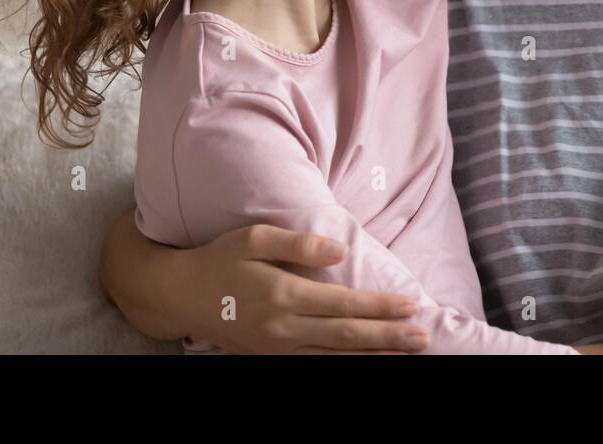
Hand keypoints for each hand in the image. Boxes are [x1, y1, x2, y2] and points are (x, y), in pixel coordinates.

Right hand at [182, 224, 430, 353]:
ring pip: (335, 357)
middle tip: (423, 337)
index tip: (411, 305)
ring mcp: (279, 348)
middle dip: (388, 337)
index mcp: (283, 296)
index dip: (380, 306)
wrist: (179, 297)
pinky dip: (345, 363)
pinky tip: (367, 360)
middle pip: (347, 337)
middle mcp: (284, 329)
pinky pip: (317, 364)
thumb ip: (298, 244)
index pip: (343, 305)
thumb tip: (340, 250)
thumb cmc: (219, 260)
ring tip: (406, 352)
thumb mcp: (253, 238)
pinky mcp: (273, 357)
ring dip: (374, 354)